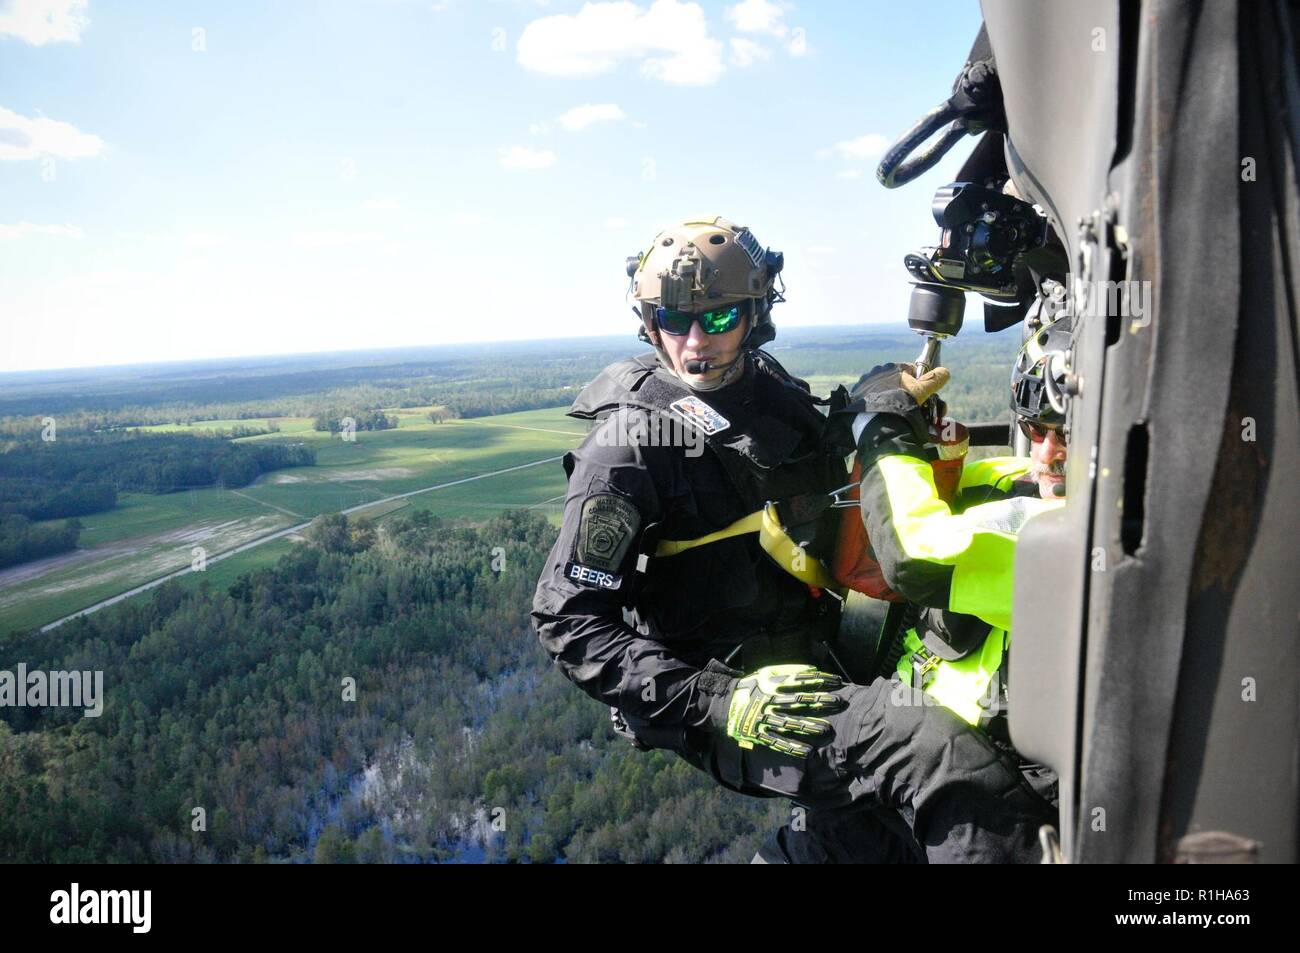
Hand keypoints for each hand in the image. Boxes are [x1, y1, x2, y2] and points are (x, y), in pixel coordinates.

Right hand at [725, 664, 845, 757]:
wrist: (724, 703)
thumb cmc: (750, 686)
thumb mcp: (766, 673)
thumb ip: (789, 671)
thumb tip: (812, 670)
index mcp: (772, 685)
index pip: (800, 680)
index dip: (819, 680)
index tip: (836, 681)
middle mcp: (770, 701)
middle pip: (798, 700)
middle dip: (819, 700)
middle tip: (838, 702)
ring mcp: (765, 719)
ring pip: (789, 722)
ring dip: (808, 726)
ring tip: (826, 729)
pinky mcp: (760, 734)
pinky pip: (777, 742)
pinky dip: (792, 748)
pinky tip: (807, 751)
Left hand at [850, 362, 948, 410]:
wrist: (878, 419)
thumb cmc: (903, 402)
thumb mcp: (923, 391)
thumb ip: (936, 379)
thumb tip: (945, 372)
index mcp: (895, 366)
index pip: (911, 370)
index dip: (919, 383)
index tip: (921, 395)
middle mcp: (879, 370)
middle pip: (897, 379)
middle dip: (905, 391)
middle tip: (910, 405)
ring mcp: (866, 381)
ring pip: (884, 387)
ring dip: (891, 396)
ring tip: (896, 411)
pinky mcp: (857, 393)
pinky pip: (871, 395)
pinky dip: (878, 402)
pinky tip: (882, 412)